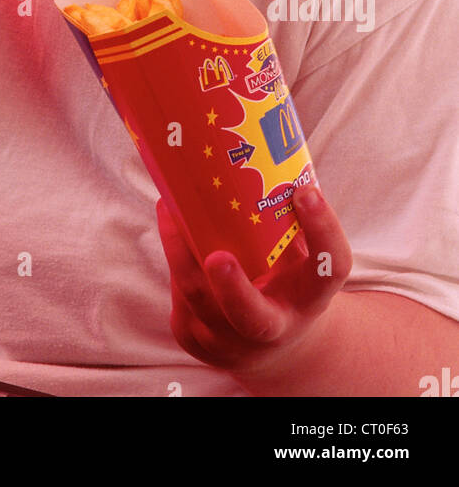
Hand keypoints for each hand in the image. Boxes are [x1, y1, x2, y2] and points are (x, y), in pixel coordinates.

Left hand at [156, 185, 352, 379]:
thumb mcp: (299, 258)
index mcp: (309, 299)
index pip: (330, 269)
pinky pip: (180, 298)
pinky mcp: (197, 341)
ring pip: (198, 300)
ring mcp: (231, 343)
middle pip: (253, 316)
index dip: (324, 231)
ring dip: (180, 251)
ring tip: (170, 207)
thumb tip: (269, 151)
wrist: (272, 348)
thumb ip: (288, 220)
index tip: (307, 192)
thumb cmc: (285, 283)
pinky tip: (172, 230)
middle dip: (232, 288)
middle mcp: (274, 329)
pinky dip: (175, 261)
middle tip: (217, 256)